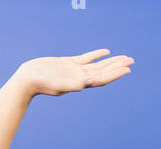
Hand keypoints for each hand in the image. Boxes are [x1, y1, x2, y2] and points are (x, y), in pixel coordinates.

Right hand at [17, 50, 133, 98]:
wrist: (28, 80)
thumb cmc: (41, 83)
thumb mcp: (57, 84)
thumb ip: (71, 84)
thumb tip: (83, 84)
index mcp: (80, 83)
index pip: (102, 78)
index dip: (115, 73)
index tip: (127, 69)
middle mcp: (80, 78)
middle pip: (103, 71)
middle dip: (118, 66)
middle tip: (132, 61)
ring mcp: (75, 70)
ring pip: (97, 65)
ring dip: (111, 62)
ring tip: (123, 58)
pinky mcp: (69, 63)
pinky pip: (87, 58)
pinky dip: (97, 55)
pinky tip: (106, 52)